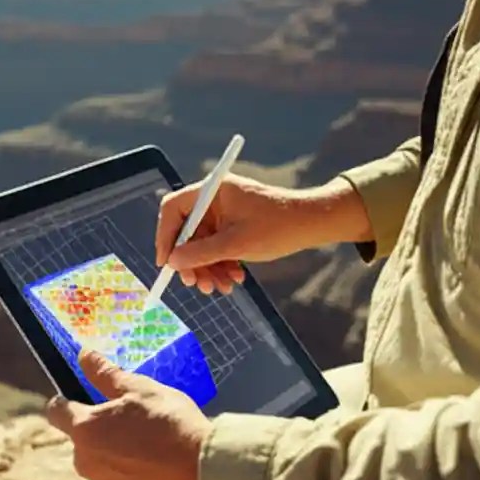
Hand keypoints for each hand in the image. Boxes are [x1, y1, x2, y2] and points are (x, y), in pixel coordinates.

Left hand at [44, 350, 210, 479]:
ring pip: (99, 461)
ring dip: (113, 452)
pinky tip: (153, 465)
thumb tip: (84, 355)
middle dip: (99, 428)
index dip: (66, 402)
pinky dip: (128, 473)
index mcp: (85, 428)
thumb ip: (106, 374)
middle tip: (131, 419)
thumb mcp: (140, 389)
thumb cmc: (170, 423)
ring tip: (146, 443)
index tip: (82, 398)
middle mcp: (85, 460)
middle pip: (81, 438)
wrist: (202, 471)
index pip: (56, 411)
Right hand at [156, 175, 371, 294]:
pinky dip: (222, 264)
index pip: (174, 208)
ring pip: (203, 244)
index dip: (166, 236)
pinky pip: (218, 247)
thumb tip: (173, 262)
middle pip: (187, 231)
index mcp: (213, 190)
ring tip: (220, 288)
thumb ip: (201, 253)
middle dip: (191, 261)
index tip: (167, 263)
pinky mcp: (235, 226)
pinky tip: (234, 279)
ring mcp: (225, 213)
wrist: (313, 225)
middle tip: (195, 285)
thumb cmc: (278, 227)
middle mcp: (215, 199)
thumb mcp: (236, 244)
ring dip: (208, 268)